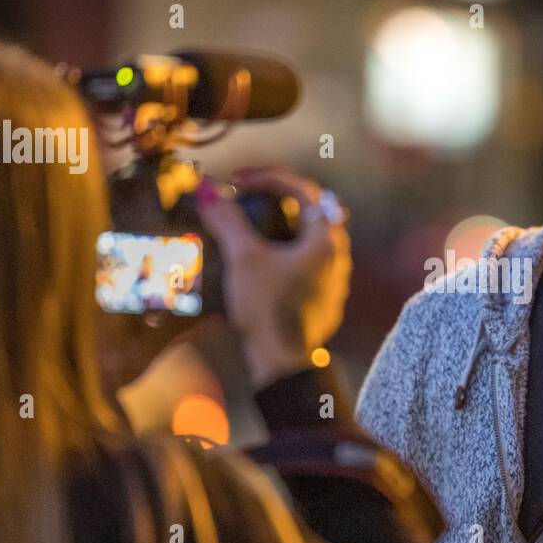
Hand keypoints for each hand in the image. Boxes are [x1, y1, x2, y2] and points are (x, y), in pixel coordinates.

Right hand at [197, 166, 351, 386]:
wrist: (281, 364)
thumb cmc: (268, 308)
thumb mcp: (244, 258)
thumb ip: (226, 219)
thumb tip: (206, 188)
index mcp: (326, 239)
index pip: (303, 189)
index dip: (267, 177)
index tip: (236, 180)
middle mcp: (337, 256)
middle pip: (310, 211)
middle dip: (277, 199)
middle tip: (247, 198)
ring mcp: (332, 280)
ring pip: (308, 239)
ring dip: (280, 226)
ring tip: (249, 228)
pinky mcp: (321, 299)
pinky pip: (304, 263)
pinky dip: (282, 252)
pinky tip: (259, 261)